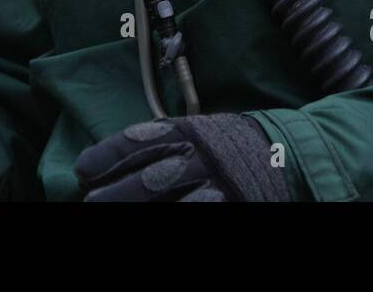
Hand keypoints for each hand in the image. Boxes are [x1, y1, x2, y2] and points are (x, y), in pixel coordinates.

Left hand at [75, 114, 288, 201]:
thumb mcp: (196, 132)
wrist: (289, 155)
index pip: (143, 140)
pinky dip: (183, 217)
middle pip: (153, 178)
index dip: (110, 155)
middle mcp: (204, 159)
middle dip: (119, 193)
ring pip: (177, 206)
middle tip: (91, 203)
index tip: (83, 169)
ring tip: (111, 214)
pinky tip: (154, 239)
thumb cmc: (229, 146)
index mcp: (190, 132)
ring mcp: (220, 188)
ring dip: (144, 212)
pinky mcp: (234, 206)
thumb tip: (101, 167)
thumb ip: (158, 144)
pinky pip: (204, 215)